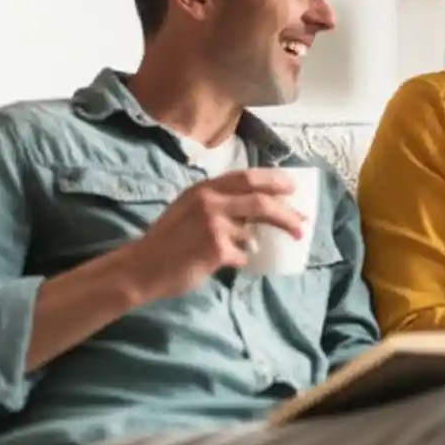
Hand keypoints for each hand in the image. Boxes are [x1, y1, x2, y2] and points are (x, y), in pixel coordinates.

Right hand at [121, 168, 304, 302]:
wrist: (142, 266)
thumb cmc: (166, 240)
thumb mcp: (187, 209)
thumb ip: (216, 204)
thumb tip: (251, 213)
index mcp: (204, 188)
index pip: (246, 177)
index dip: (273, 180)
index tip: (292, 187)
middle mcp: (210, 201)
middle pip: (261, 201)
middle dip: (287, 212)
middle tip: (302, 221)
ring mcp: (214, 225)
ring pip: (253, 230)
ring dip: (269, 237)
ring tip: (287, 240)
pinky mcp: (216, 249)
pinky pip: (242, 255)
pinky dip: (243, 259)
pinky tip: (238, 263)